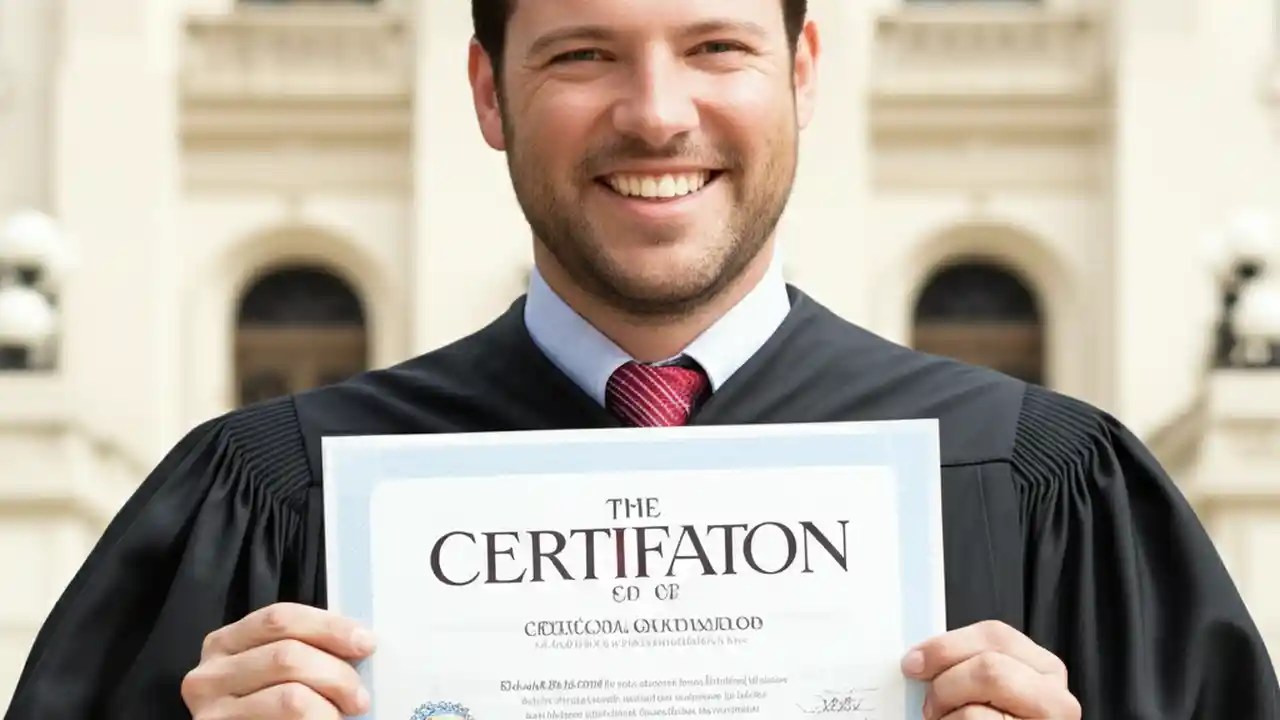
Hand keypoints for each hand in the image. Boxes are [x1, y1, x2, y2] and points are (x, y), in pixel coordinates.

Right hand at [181, 602, 376, 718]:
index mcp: (225, 644)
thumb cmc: (266, 709)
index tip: (365, 643)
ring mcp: (212, 713)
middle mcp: (209, 675)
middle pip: (287, 656)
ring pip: (291, 698)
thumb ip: (301, 650)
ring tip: (339, 716)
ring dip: (329, 708)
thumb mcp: (272, 671)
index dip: (328, 627)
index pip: (280, 618)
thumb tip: (359, 643)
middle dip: (336, 674)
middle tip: (359, 697)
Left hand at [900, 620, 1079, 719]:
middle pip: (988, 669)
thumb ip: (966, 667)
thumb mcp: (984, 689)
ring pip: (977, 710)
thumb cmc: (990, 718)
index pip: (995, 636)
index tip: (914, 662)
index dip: (946, 646)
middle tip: (930, 704)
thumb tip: (919, 660)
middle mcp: (1055, 699)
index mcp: (1042, 670)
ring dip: (947, 717)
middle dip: (945, 685)